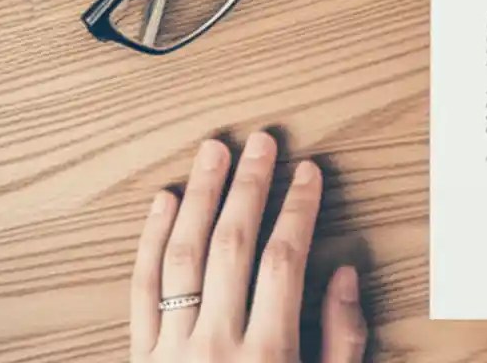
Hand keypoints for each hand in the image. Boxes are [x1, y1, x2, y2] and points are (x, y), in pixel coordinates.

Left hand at [131, 133, 366, 361]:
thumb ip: (342, 340)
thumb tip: (345, 277)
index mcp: (269, 354)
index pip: (285, 261)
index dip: (298, 210)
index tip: (307, 174)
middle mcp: (216, 345)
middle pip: (231, 246)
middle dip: (249, 187)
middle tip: (260, 144)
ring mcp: (172, 350)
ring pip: (183, 257)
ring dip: (200, 197)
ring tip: (213, 153)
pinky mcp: (141, 356)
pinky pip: (143, 289)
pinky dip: (152, 240)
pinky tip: (165, 201)